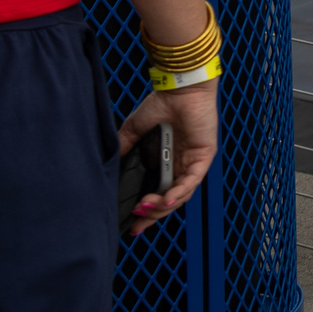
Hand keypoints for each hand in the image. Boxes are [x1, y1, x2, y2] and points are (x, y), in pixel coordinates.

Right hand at [119, 84, 217, 234]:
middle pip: (170, 199)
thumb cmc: (162, 104)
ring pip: (181, 194)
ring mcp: (193, 161)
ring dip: (162, 205)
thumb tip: (109, 167)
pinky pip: (192, 180)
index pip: (158, 193)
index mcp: (166, 161)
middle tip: (137, 223)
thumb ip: (124, 149)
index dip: (146, 211)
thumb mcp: (135, 131)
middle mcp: (180, 164)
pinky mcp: (203, 155)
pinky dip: (179, 192)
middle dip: (152, 215)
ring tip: (144, 209)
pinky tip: (165, 201)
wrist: (179, 87)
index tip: (132, 224)